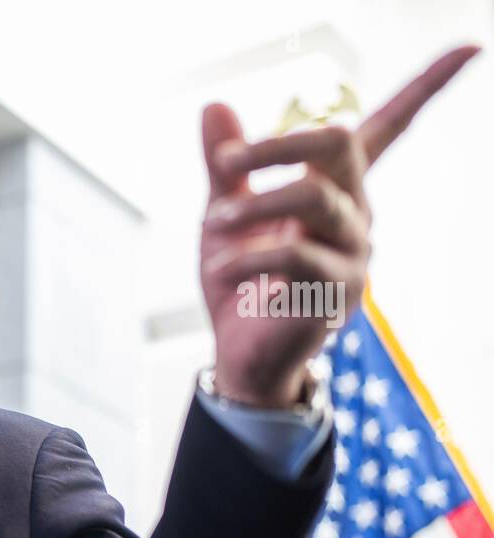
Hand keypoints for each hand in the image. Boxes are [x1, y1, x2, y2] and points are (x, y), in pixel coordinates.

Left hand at [199, 46, 479, 407]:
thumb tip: (214, 104)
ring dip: (254, 205)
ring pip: (313, 198)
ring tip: (211, 228)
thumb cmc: (239, 280)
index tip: (473, 44)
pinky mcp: (338, 291)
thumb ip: (223, 166)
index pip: (391, 126)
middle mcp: (356, 212)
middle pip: (339, 144)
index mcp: (337, 186)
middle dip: (278, 144)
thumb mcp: (224, 214)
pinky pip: (295, 255)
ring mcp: (353, 252)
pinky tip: (222, 268)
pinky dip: (247, 256)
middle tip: (224, 163)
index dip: (431, 84)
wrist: (239, 352)